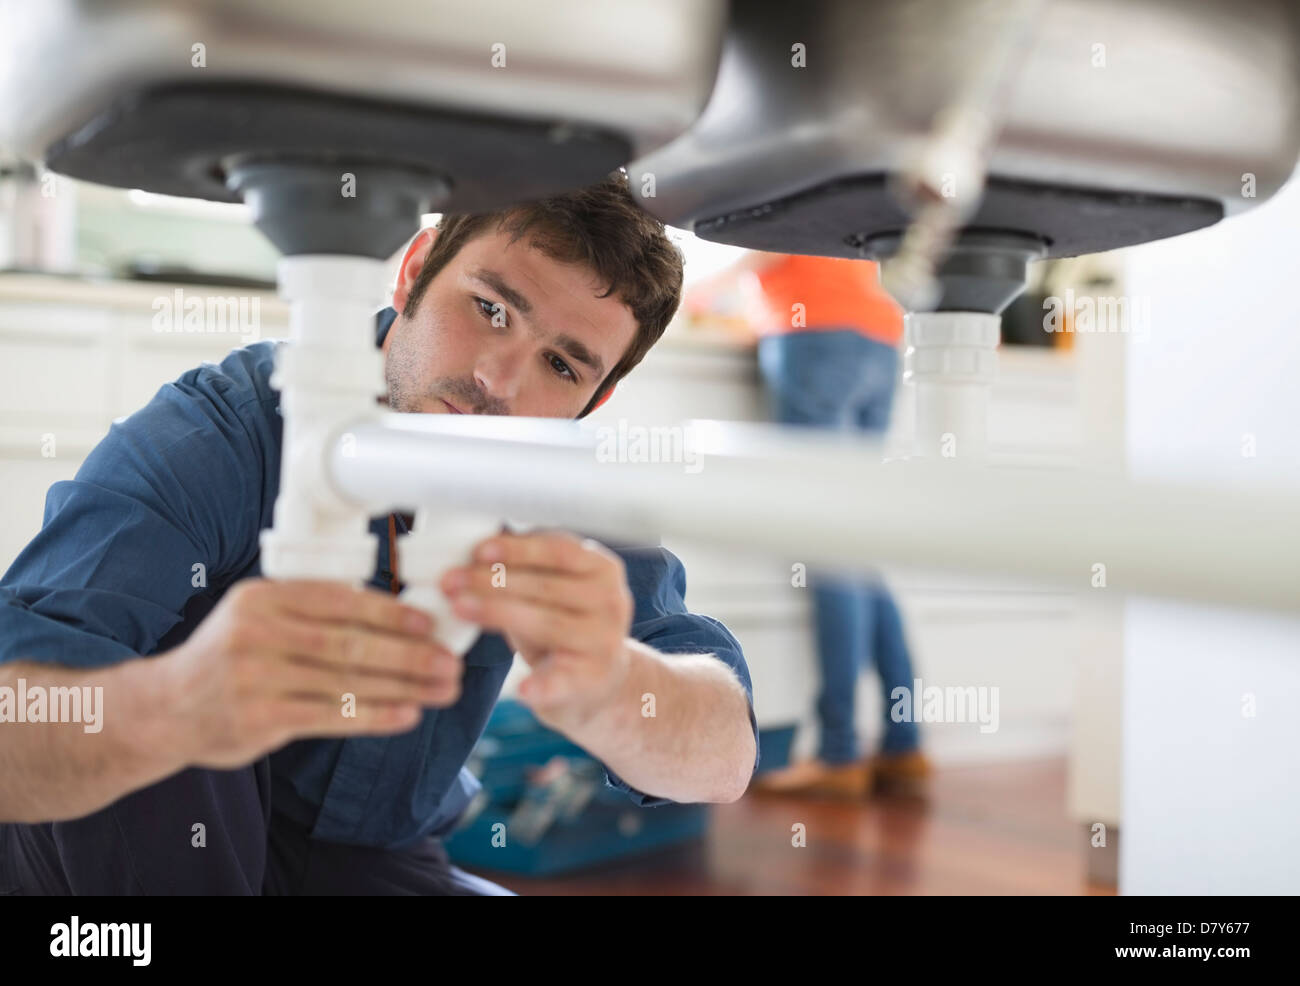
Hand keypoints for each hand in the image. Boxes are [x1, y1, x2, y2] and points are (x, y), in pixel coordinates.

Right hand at [162, 578, 462, 768]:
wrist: (165, 709)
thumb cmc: (230, 658)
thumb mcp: (258, 617)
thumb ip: (312, 612)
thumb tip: (394, 617)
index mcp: (262, 596)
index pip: (339, 600)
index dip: (391, 612)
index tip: (431, 623)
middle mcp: (256, 632)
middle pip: (349, 642)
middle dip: (409, 653)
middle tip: (450, 662)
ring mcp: (255, 676)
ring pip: (346, 680)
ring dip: (403, 686)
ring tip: (441, 689)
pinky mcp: (259, 718)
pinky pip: (330, 716)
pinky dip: (375, 715)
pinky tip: (408, 715)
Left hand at [438, 531, 633, 729]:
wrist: (599, 678)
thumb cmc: (563, 621)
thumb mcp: (553, 587)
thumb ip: (526, 567)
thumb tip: (473, 546)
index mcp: (603, 568)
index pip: (559, 550)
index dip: (518, 549)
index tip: (478, 550)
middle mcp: (611, 602)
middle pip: (546, 586)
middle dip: (492, 581)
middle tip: (450, 580)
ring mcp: (603, 642)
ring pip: (546, 624)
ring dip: (497, 613)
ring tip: (459, 607)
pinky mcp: (591, 679)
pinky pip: (563, 680)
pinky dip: (542, 685)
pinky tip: (522, 689)